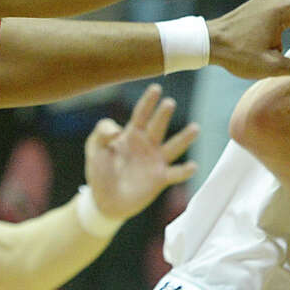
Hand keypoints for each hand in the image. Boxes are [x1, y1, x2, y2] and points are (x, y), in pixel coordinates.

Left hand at [85, 84, 198, 221]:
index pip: (141, 114)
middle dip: (163, 114)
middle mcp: (148, 144)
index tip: (156, 88)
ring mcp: (156, 161)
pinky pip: (175, 173)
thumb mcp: (95, 148)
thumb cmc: (100, 170)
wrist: (105, 200)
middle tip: (169, 103)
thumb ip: (101, 133)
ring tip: (195, 128)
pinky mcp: (160, 179)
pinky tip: (192, 166)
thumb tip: (117, 131)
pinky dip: (185, 171)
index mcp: (132, 134)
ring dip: (184, 138)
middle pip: (157, 126)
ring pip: (173, 146)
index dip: (148, 102)